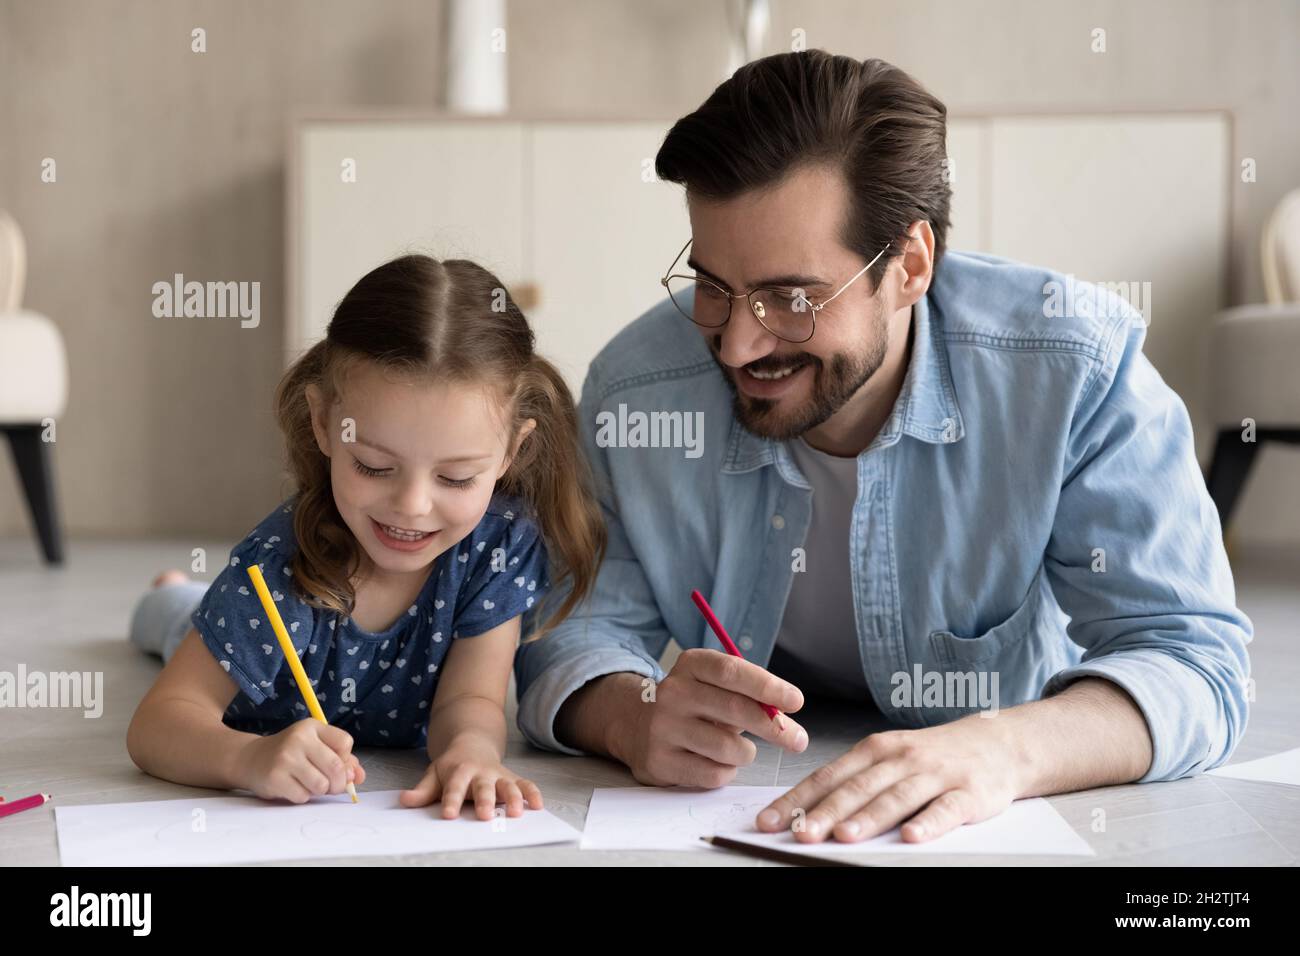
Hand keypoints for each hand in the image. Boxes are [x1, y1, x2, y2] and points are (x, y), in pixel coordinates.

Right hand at [240, 718, 364, 802]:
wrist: (251, 759)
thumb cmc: (291, 754)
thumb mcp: (316, 747)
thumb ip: (342, 760)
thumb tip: (359, 776)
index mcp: (312, 727)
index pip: (345, 742)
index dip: (346, 760)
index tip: (338, 765)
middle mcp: (299, 738)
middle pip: (336, 767)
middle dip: (339, 783)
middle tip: (331, 786)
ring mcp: (286, 758)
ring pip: (321, 785)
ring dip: (320, 791)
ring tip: (309, 783)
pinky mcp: (275, 777)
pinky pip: (303, 796)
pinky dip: (302, 796)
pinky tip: (292, 787)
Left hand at [400, 735, 542, 820]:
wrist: (473, 743)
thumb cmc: (452, 765)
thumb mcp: (434, 773)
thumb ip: (422, 790)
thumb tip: (404, 800)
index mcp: (459, 771)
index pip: (454, 788)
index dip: (451, 801)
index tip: (449, 815)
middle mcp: (481, 773)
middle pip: (483, 787)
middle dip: (485, 800)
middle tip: (484, 815)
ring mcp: (499, 775)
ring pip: (508, 786)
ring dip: (513, 798)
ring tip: (514, 813)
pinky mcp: (512, 778)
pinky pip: (525, 784)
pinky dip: (533, 793)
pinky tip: (538, 806)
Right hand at [616, 649, 807, 787]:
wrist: (638, 725)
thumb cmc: (695, 705)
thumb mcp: (716, 685)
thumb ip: (750, 695)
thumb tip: (787, 716)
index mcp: (690, 665)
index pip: (732, 671)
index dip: (768, 686)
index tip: (796, 701)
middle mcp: (673, 692)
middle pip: (735, 709)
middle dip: (775, 727)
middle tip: (798, 739)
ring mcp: (663, 728)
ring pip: (729, 748)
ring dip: (746, 752)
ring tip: (739, 748)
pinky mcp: (660, 761)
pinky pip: (714, 774)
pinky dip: (727, 771)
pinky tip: (718, 761)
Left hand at [757, 715, 1023, 843]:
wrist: (999, 743)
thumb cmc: (934, 756)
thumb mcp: (890, 758)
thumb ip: (856, 781)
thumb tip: (807, 811)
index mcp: (875, 749)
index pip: (828, 776)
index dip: (797, 799)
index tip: (769, 820)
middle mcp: (901, 758)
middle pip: (857, 788)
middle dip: (824, 812)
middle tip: (799, 833)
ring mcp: (935, 774)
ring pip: (896, 798)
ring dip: (868, 818)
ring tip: (843, 836)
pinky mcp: (968, 793)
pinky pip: (946, 810)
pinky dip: (929, 823)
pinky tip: (911, 837)